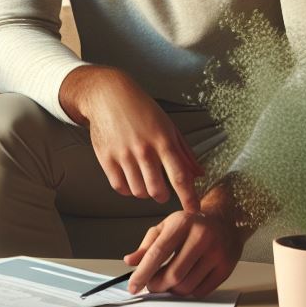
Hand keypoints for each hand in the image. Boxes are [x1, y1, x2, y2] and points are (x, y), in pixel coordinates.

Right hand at [59, 66, 203, 210]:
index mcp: (163, 140)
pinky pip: (120, 187)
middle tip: (161, 188)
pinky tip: (130, 176)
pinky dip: (127, 188)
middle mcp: (144, 149)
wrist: (108, 96)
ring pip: (138, 192)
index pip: (180, 177)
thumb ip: (184, 152)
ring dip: (144, 191)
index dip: (189, 197)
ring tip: (143, 178)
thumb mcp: (168, 126)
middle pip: (157, 191)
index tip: (194, 210)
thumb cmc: (141, 109)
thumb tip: (198, 174)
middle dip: (162, 195)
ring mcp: (123, 155)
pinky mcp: (106, 158)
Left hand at [123, 185, 245, 297]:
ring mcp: (216, 253)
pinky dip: (188, 292)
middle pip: (174, 274)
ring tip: (169, 282)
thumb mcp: (167, 227)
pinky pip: (201, 291)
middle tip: (152, 285)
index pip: (158, 252)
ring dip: (172, 290)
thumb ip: (147, 244)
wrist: (224, 220)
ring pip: (187, 286)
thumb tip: (130, 261)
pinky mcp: (226, 267)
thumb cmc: (191, 224)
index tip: (133, 286)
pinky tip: (186, 281)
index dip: (143, 272)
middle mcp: (201, 237)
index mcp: (182, 223)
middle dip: (157, 285)